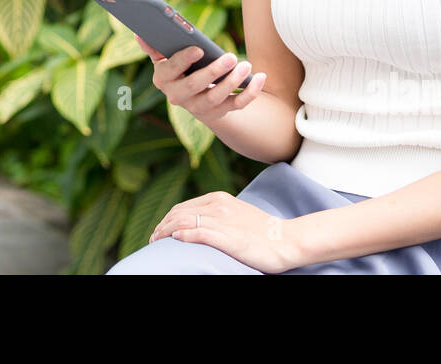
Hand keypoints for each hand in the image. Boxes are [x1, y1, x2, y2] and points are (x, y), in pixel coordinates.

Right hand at [136, 34, 266, 126]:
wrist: (193, 94)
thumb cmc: (178, 67)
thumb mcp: (164, 57)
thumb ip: (154, 45)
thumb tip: (139, 31)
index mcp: (162, 79)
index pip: (171, 70)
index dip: (183, 60)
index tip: (198, 49)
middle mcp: (177, 97)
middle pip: (195, 86)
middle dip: (213, 72)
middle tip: (230, 57)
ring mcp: (198, 108)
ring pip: (216, 98)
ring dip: (233, 82)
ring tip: (245, 65)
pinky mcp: (218, 113)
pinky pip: (236, 105)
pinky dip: (250, 93)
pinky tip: (260, 77)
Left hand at [148, 190, 302, 273]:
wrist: (287, 240)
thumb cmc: (265, 232)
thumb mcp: (239, 216)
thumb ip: (220, 216)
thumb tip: (202, 223)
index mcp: (220, 199)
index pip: (184, 207)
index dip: (168, 219)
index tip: (160, 230)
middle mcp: (218, 205)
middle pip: (179, 212)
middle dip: (162, 225)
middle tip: (153, 239)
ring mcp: (222, 220)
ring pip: (183, 221)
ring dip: (165, 231)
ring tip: (156, 241)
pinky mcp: (226, 236)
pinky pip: (197, 232)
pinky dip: (182, 234)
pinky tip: (174, 240)